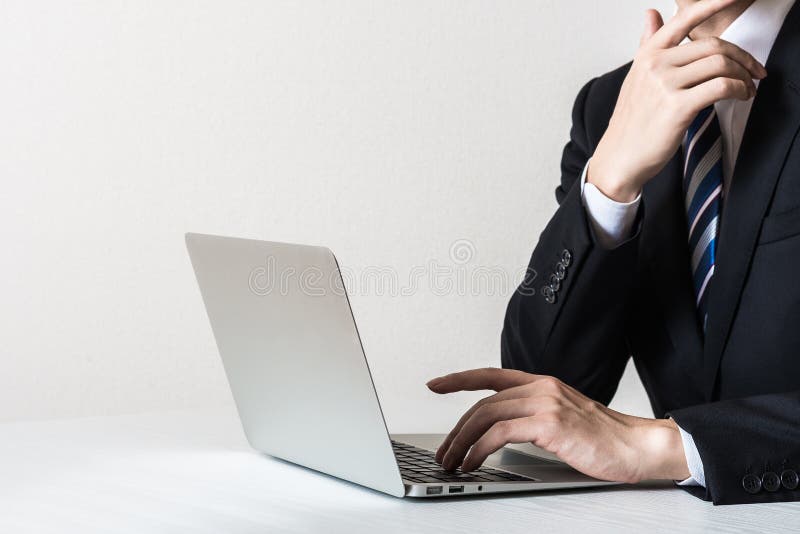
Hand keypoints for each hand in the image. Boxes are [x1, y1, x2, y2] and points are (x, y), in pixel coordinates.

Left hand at [427, 368, 689, 482]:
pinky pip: (500, 433)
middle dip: (457, 428)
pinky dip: (480, 449)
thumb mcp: (564, 417)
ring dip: (462, 440)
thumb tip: (501, 431)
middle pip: (483, 402)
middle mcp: (540, 388)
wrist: (637, 446)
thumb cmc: (603, 439)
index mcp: (542, 384)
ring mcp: (545, 403)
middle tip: (444, 450)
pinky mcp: (549, 424)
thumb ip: (534, 415)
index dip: (460, 379)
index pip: (491, 375)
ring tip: (452, 460)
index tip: (436, 384)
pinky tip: (474, 462)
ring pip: (486, 415)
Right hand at [588, 0, 766, 201]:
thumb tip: (651, 13)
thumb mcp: (636, 78)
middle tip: (754, 70)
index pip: (684, 19)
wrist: (620, 158)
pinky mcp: (677, 107)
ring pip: (720, 65)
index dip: (712, 3)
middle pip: (713, 46)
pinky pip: (721, 87)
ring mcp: (665, 85)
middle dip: (743, 57)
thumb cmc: (632, 123)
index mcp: (647, 55)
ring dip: (744, 76)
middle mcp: (655, 65)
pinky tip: (741, 96)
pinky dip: (739, 90)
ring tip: (747, 88)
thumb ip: (647, 44)